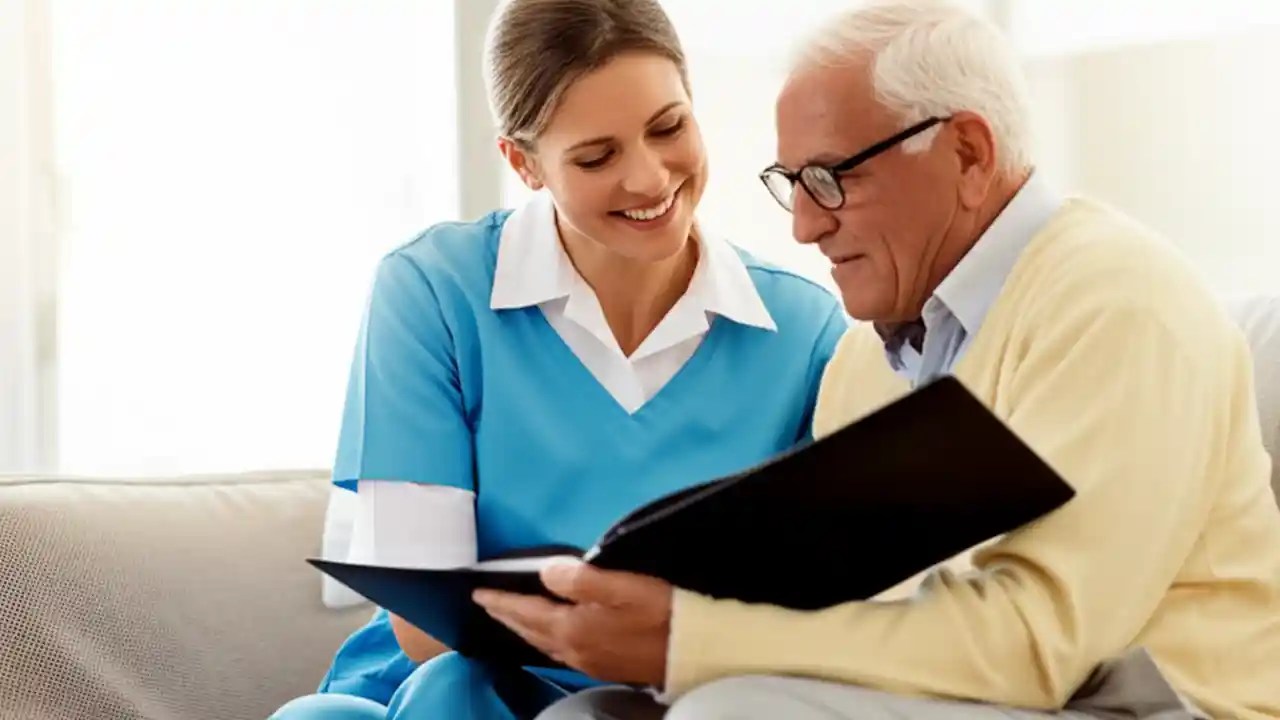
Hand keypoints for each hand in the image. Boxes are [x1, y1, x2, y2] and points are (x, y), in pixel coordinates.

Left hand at [472, 561, 672, 686]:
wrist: (692, 650)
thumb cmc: (660, 611)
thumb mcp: (621, 586)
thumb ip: (579, 579)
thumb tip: (546, 572)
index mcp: (573, 628)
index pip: (527, 612)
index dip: (502, 601)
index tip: (479, 592)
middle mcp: (574, 649)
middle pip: (530, 631)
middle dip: (507, 616)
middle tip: (487, 604)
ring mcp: (589, 662)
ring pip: (544, 644)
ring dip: (524, 629)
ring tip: (512, 618)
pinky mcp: (604, 667)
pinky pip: (561, 652)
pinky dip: (545, 640)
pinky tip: (550, 636)